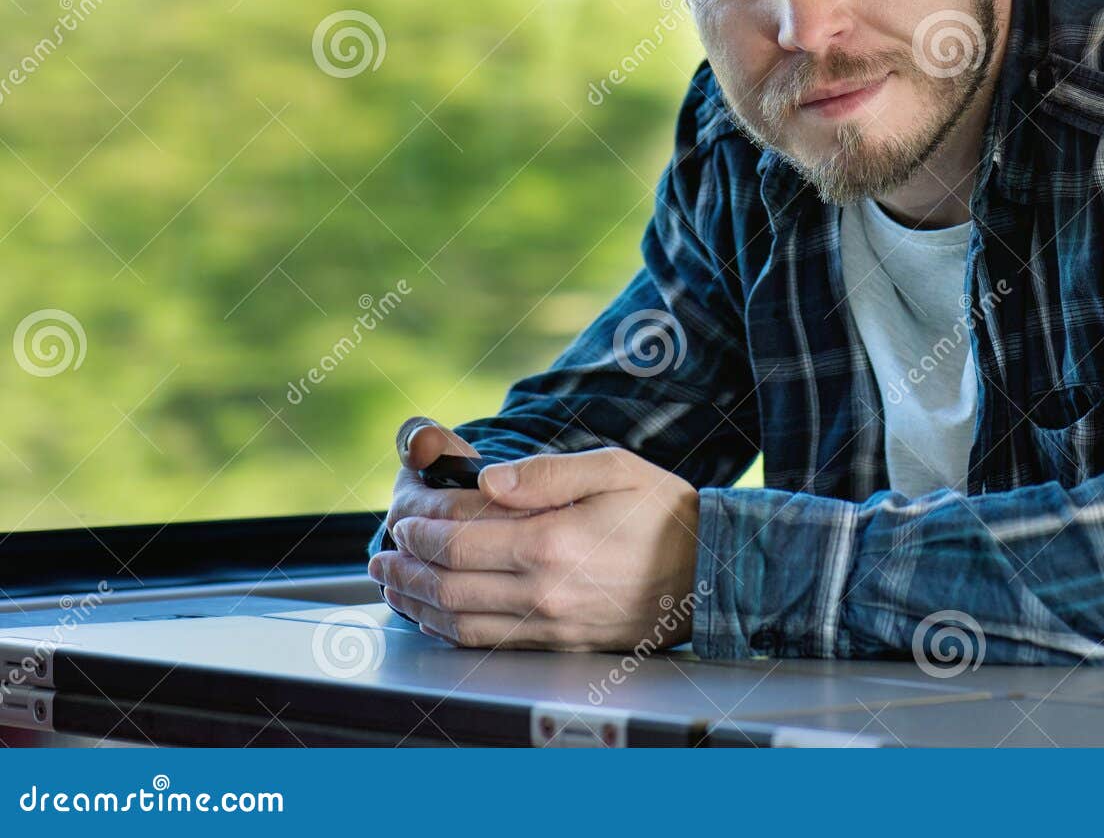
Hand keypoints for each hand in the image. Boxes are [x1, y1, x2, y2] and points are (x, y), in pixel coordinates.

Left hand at [367, 446, 701, 651]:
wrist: (712, 572)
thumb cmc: (664, 514)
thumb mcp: (612, 469)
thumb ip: (544, 473)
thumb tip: (486, 481)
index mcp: (551, 543)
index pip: (457, 539)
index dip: (421, 526)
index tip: (405, 513)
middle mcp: (544, 592)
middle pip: (447, 583)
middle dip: (404, 565)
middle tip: (382, 550)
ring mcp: (550, 624)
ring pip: (458, 621)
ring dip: (415, 601)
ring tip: (391, 582)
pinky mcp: (559, 644)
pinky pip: (486, 642)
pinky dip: (447, 628)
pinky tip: (433, 613)